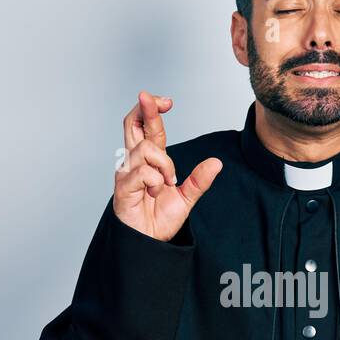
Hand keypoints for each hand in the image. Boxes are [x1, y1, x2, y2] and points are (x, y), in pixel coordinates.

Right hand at [113, 90, 222, 240]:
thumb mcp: (187, 197)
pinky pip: (143, 172)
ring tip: (167, 183)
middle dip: (143, 108)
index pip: (149, 128)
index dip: (154, 110)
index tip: (167, 101)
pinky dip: (155, 180)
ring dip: (164, 164)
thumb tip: (217, 163)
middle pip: (131, 124)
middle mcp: (135, 162)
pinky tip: (155, 192)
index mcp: (150, 160)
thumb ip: (199, 180)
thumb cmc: (159, 219)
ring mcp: (127, 173)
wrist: (149, 242)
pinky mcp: (123, 187)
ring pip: (145, 149)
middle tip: (149, 98)